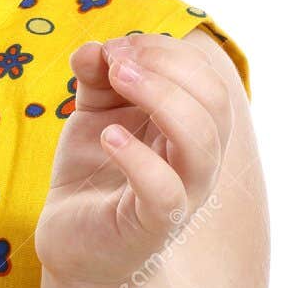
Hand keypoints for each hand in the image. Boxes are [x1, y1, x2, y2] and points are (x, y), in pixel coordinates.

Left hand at [34, 31, 234, 287]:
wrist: (73, 239)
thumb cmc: (94, 171)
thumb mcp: (93, 111)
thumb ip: (96, 76)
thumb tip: (94, 49)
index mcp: (190, 126)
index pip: (204, 76)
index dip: (163, 49)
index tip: (115, 47)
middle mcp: (196, 159)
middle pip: (214, 101)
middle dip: (165, 66)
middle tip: (115, 61)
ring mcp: (181, 193)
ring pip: (202, 142)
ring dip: (160, 96)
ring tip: (116, 77)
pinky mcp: (152, 225)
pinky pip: (166, 191)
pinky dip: (139, 157)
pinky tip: (108, 136)